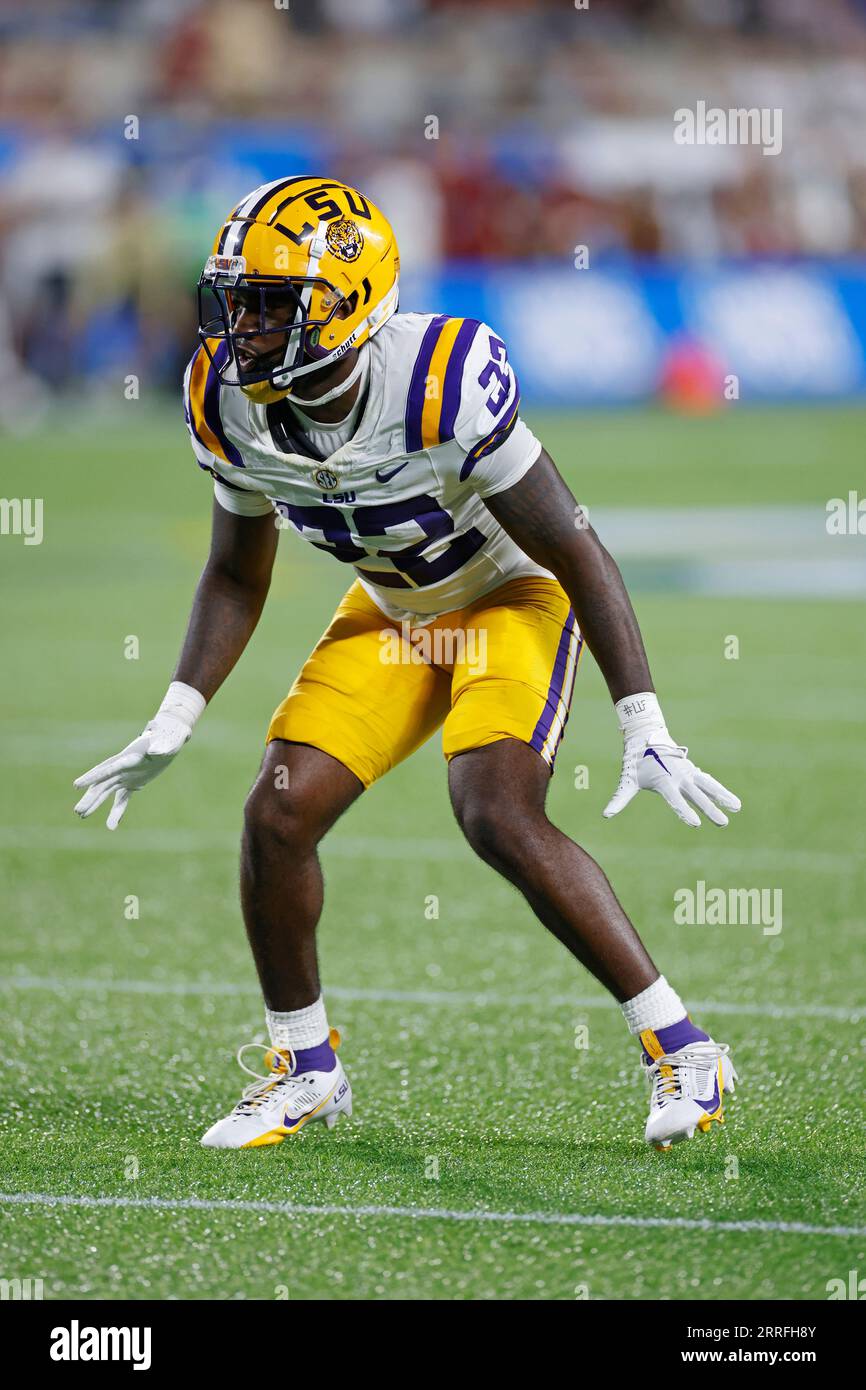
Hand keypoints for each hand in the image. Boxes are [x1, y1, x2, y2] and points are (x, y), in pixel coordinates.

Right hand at [73, 682, 203, 829]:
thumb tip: (157, 753)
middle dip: (90, 797)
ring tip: (81, 816)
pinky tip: (112, 826)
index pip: (108, 768)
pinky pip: (122, 799)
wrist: (171, 734)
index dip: (93, 776)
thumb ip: (162, 746)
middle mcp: (123, 766)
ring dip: (95, 803)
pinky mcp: (134, 782)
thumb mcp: (169, 740)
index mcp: (129, 756)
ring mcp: (127, 775)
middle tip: (78, 811)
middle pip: (102, 783)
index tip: (77, 785)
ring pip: (106, 791)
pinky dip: (117, 811)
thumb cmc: (171, 735)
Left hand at [603, 692, 740, 828]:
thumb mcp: (626, 781)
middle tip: (723, 824)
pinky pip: (708, 781)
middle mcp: (678, 776)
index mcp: (663, 781)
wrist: (646, 737)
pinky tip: (731, 801)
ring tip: (737, 808)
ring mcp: (687, 772)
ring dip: (722, 796)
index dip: (684, 811)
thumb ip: (619, 799)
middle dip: (710, 809)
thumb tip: (606, 815)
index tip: (696, 824)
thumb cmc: (635, 762)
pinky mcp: (692, 770)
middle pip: (697, 795)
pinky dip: (719, 790)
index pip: (675, 799)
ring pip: (708, 785)